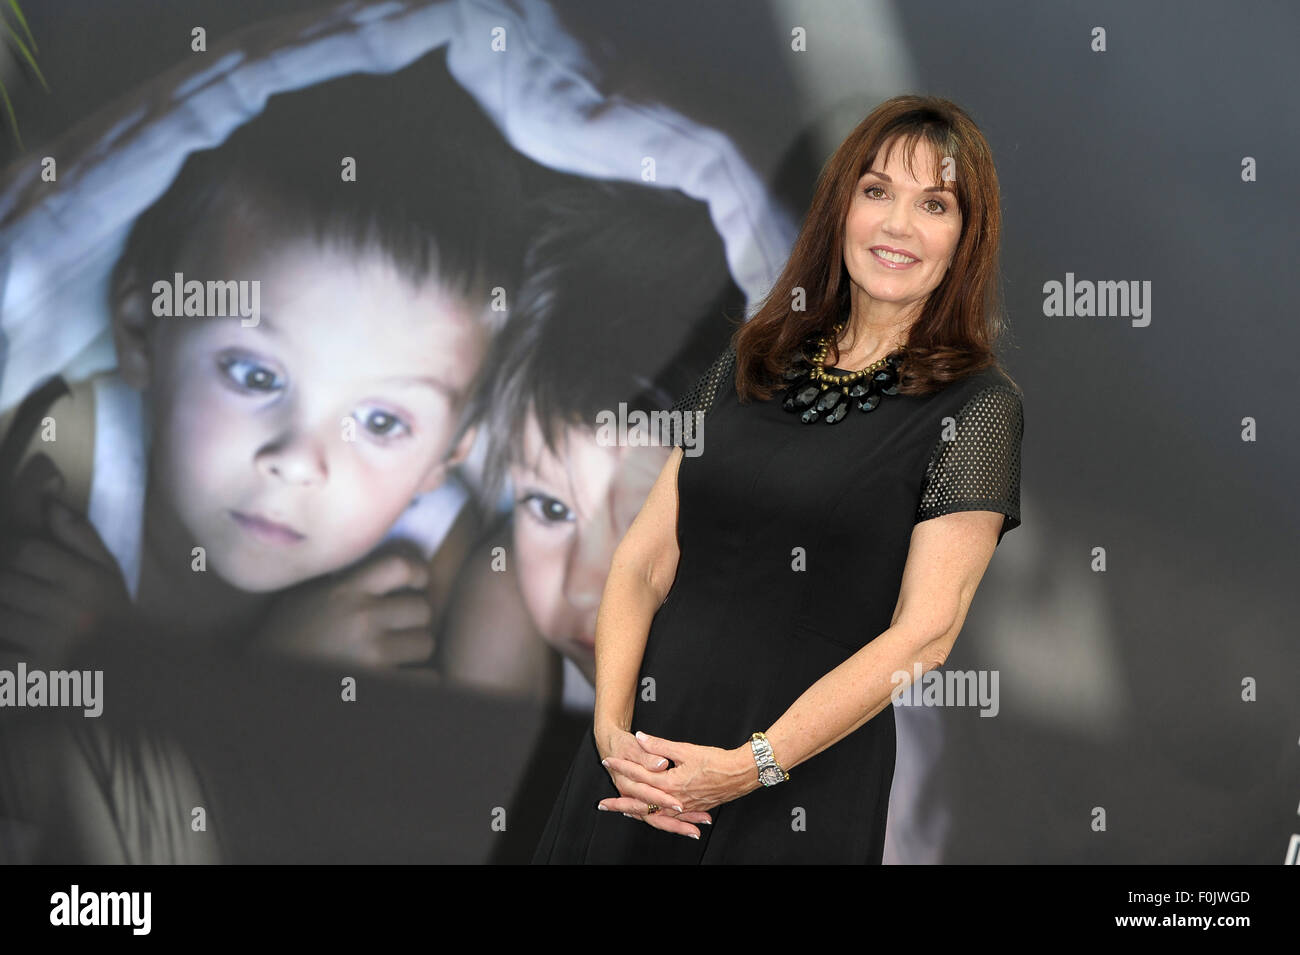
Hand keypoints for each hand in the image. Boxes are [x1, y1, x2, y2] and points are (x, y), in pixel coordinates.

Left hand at [0, 495, 132, 666]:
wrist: (130, 669)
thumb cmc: (112, 614)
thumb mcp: (107, 570)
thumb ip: (79, 535)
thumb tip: (47, 501)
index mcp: (86, 581)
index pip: (26, 552)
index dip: (16, 555)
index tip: (23, 564)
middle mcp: (69, 611)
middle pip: (5, 583)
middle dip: (7, 585)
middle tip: (19, 591)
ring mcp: (50, 646)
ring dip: (4, 614)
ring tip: (19, 612)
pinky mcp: (35, 676)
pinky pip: (0, 655)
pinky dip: (4, 647)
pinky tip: (15, 641)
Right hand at [251, 550, 433, 667]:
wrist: (268, 686)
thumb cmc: (287, 642)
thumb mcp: (306, 600)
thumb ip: (343, 583)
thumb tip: (379, 569)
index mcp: (344, 593)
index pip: (399, 566)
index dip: (418, 572)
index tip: (419, 583)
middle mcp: (361, 619)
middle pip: (421, 609)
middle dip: (413, 621)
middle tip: (398, 630)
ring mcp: (371, 653)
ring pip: (425, 644)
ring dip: (414, 651)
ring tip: (394, 656)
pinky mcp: (379, 684)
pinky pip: (426, 679)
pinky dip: (420, 680)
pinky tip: (403, 679)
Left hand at [599, 730, 758, 831]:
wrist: (741, 774)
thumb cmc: (717, 761)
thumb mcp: (686, 749)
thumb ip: (660, 746)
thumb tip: (641, 737)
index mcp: (671, 783)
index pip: (640, 775)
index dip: (622, 767)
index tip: (608, 761)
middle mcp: (674, 799)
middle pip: (641, 803)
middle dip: (620, 802)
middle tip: (603, 804)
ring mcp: (683, 806)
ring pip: (654, 813)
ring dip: (636, 812)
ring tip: (622, 811)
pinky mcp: (692, 808)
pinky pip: (669, 817)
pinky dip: (656, 817)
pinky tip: (652, 815)